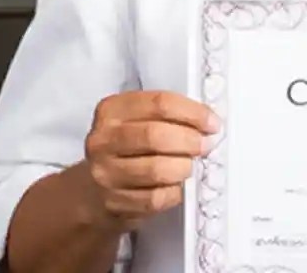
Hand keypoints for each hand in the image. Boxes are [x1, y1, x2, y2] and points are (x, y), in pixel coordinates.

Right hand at [82, 90, 220, 231]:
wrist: (94, 191)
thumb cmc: (126, 149)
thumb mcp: (136, 121)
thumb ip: (166, 116)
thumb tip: (208, 122)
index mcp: (111, 110)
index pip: (159, 103)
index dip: (193, 113)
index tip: (212, 123)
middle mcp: (103, 140)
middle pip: (155, 135)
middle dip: (189, 141)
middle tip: (206, 146)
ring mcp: (106, 173)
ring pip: (156, 169)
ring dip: (183, 168)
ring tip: (190, 166)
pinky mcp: (114, 202)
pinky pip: (155, 198)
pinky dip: (175, 192)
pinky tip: (178, 186)